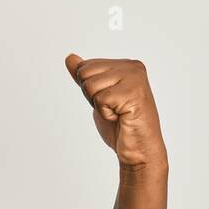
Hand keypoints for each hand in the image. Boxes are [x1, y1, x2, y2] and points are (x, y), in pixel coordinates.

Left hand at [64, 54, 165, 169]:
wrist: (138, 150)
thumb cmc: (120, 125)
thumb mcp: (97, 97)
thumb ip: (86, 77)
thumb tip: (70, 57)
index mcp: (126, 64)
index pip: (85, 67)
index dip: (89, 90)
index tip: (109, 102)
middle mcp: (133, 67)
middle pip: (85, 73)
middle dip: (92, 96)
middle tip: (113, 108)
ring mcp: (135, 78)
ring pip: (90, 86)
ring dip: (99, 105)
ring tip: (118, 113)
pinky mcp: (133, 93)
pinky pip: (100, 99)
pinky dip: (106, 114)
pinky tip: (121, 117)